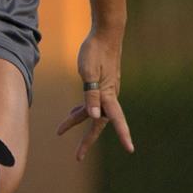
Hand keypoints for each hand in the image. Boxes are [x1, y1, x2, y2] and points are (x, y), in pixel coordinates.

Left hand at [56, 31, 133, 161]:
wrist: (106, 34)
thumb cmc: (95, 51)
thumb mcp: (88, 73)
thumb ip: (91, 96)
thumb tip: (94, 117)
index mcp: (109, 95)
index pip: (116, 120)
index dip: (123, 135)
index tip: (131, 149)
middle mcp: (110, 96)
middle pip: (98, 123)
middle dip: (87, 140)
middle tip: (77, 157)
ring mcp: (106, 91)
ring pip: (93, 112)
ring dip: (78, 120)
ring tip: (61, 128)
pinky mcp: (102, 85)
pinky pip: (92, 102)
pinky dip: (82, 109)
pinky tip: (73, 112)